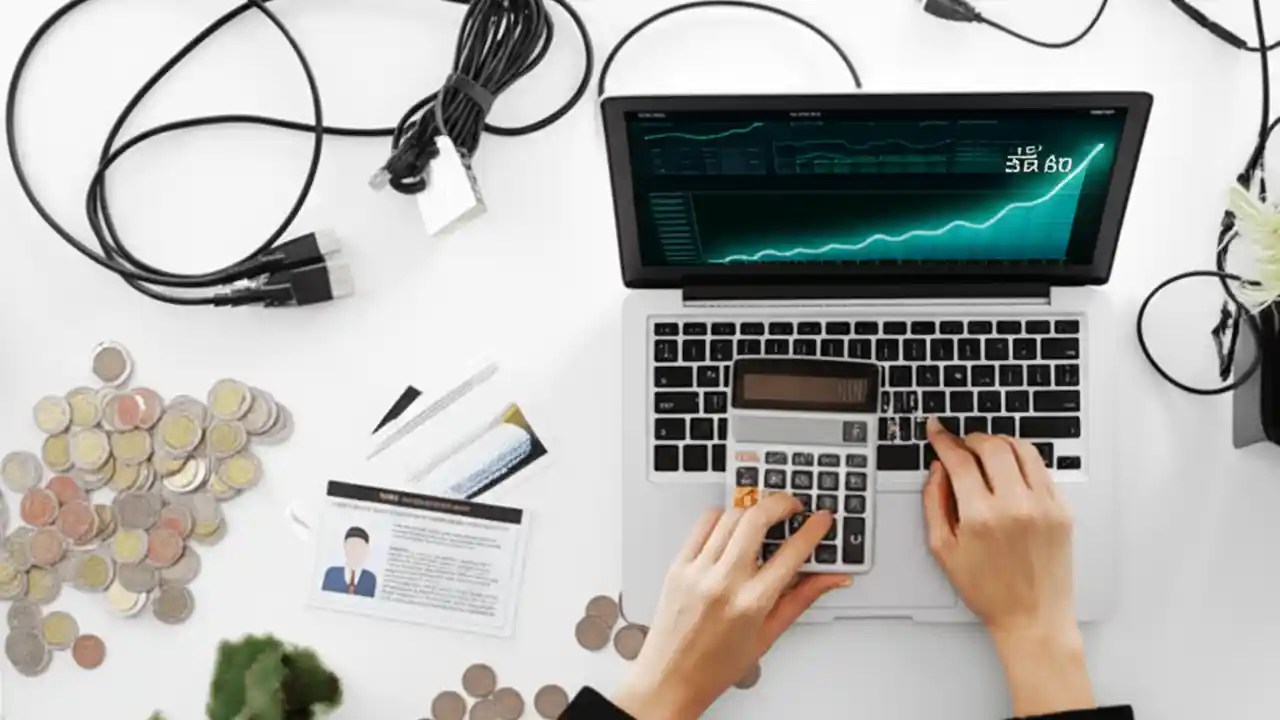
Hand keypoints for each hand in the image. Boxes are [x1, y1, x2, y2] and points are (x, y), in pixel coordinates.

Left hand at [612, 495, 848, 719]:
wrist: (670, 677)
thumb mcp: (768, 635)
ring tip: (764, 516)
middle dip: (781, 502)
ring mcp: (697, 571)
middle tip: (793, 506)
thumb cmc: (716, 665)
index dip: (813, 530)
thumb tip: (830, 578)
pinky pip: (702, 524)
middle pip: (757, 519)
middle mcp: (723, 583)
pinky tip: (731, 525)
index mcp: (751, 603)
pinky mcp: (678, 566)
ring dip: (752, 509)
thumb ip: (801, 598)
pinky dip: (721, 517)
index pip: (792, 553)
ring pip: (730, 516)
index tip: (821, 520)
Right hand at [923, 417, 1093, 716]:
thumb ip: (934, 503)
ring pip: (1021, 449)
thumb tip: (937, 470)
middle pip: (991, 446)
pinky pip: (1041, 469)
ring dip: (999, 442)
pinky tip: (1009, 470)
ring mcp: (1044, 506)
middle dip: (970, 438)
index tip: (937, 430)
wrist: (1032, 617)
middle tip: (960, 444)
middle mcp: (1016, 506)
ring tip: (986, 451)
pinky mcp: (1063, 509)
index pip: (960, 460)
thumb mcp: (943, 550)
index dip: (944, 439)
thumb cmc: (988, 591)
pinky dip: (1022, 461)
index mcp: (981, 517)